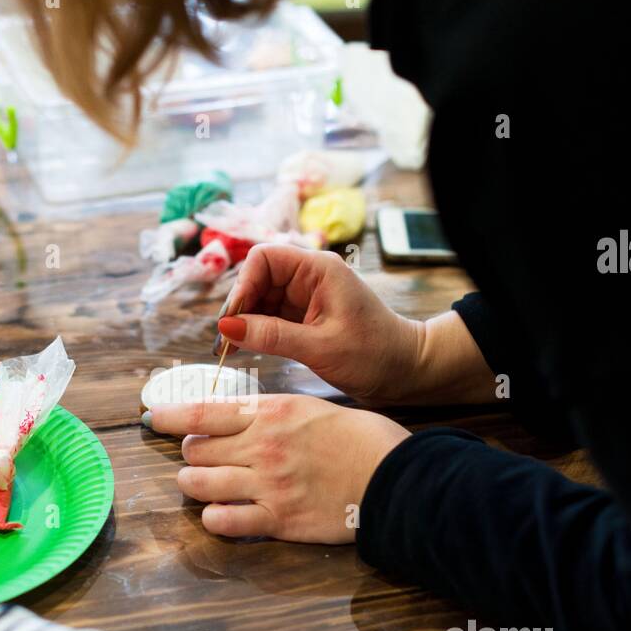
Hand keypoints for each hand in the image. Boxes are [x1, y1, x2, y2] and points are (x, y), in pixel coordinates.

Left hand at [147, 394, 409, 543]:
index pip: (203, 412)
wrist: (398, 478)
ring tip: (202, 484)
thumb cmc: (365, 440)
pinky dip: (213, 518)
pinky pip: (224, 521)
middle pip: (195, 450)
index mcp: (272, 413)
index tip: (152, 418)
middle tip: (200, 456)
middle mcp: (262, 447)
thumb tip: (247, 420)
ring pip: (198, 484)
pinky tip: (218, 513)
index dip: (170, 416)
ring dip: (194, 484)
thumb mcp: (315, 409)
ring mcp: (267, 485)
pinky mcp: (278, 521)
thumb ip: (276, 416)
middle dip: (191, 453)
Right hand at [218, 244, 497, 405]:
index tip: (232, 319)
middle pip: (258, 278)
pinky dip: (256, 331)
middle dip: (239, 307)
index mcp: (319, 270)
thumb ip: (271, 336)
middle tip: (225, 341)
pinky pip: (270, 316)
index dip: (243, 284)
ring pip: (261, 299)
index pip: (265, 258)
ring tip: (229, 350)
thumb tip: (226, 328)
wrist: (405, 372)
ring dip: (244, 322)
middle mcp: (310, 277)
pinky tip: (245, 349)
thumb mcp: (319, 347)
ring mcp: (306, 297)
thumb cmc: (374, 355)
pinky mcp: (304, 317)